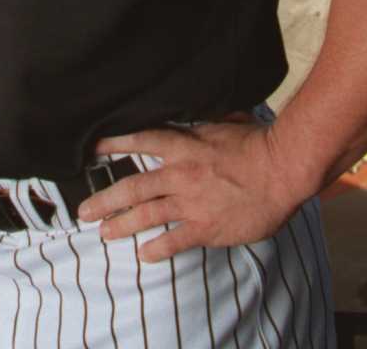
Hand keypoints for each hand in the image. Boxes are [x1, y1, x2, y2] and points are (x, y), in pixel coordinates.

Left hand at [76, 118, 303, 262]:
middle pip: (133, 187)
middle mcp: (181, 174)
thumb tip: (202, 111)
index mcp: (185, 146)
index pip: (140, 141)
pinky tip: (143, 255)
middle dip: (105, 199)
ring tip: (103, 233)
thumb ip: (207, 123)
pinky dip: (156, 248)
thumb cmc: (260, 144)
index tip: (92, 150)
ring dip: (121, 225)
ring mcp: (191, 203)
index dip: (113, 145)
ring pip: (146, 215)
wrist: (283, 170)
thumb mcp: (227, 123)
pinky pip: (173, 240)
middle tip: (83, 210)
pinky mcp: (206, 227)